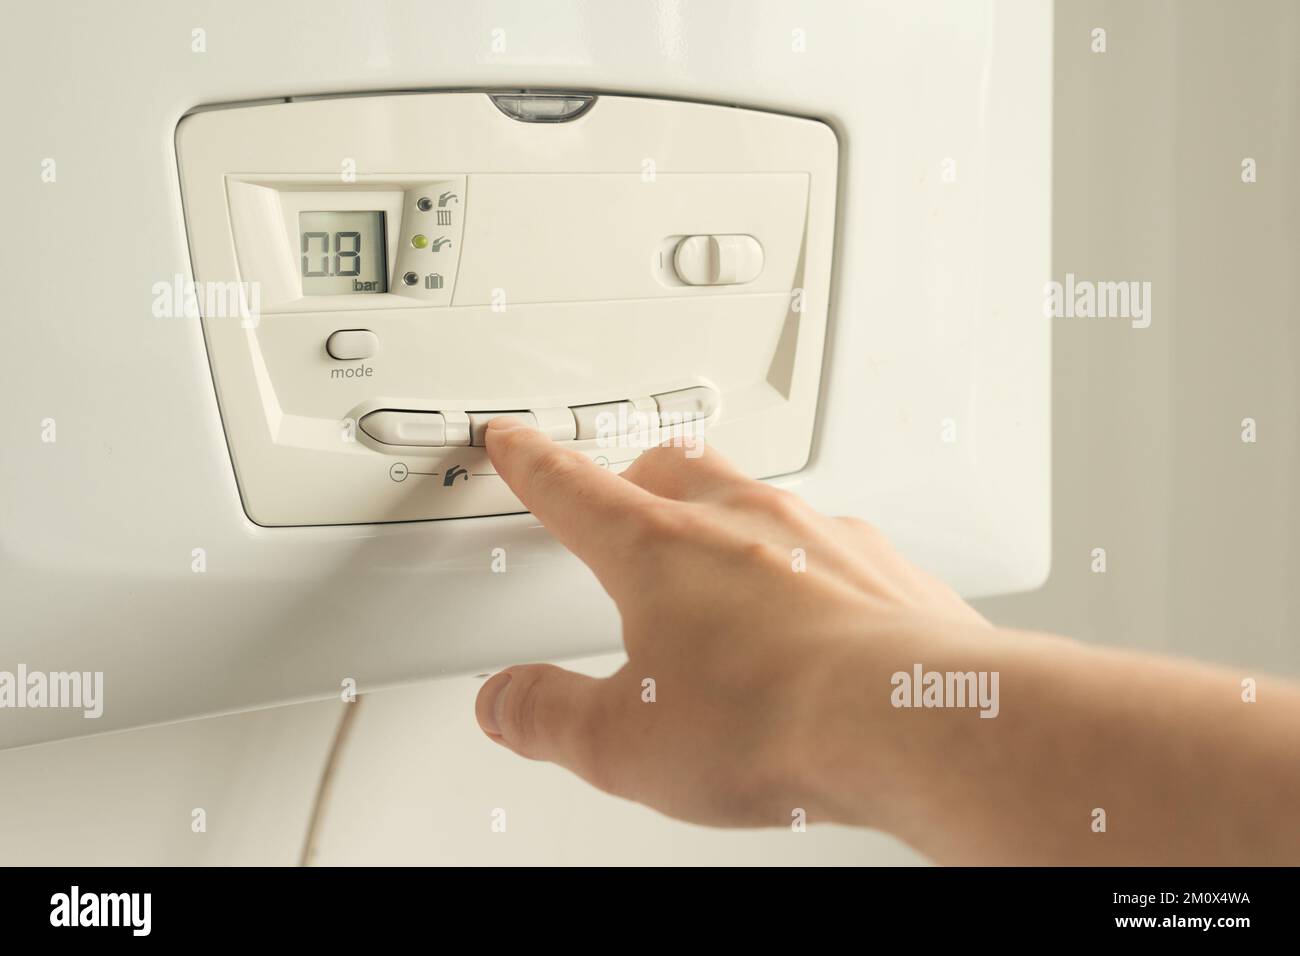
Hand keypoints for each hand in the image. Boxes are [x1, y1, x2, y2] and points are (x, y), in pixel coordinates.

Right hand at [474, 419, 984, 827]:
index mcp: (658, 550)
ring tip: (715, 567)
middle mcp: (740, 521)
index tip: (518, 445)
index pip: (574, 490)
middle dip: (633, 477)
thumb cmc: (776, 718)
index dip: (535, 465)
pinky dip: (805, 566)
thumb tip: (509, 703)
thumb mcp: (622, 743)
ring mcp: (819, 537)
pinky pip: (832, 546)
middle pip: (670, 468)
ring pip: (755, 495)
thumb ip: (549, 717)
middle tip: (619, 499)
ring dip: (724, 517)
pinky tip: (809, 615)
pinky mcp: (882, 569)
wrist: (912, 719)